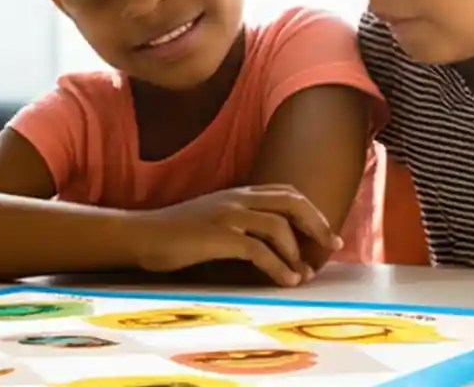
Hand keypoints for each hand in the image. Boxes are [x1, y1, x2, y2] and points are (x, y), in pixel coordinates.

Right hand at [128, 185, 343, 287]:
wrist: (141, 235)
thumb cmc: (174, 233)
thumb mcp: (211, 217)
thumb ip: (238, 221)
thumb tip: (267, 242)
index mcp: (237, 193)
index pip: (286, 193)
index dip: (311, 211)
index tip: (326, 232)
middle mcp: (237, 199)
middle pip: (292, 202)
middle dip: (318, 225)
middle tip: (332, 247)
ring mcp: (228, 215)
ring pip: (279, 226)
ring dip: (298, 253)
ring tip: (303, 275)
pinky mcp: (219, 236)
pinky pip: (260, 250)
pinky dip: (279, 267)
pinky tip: (286, 280)